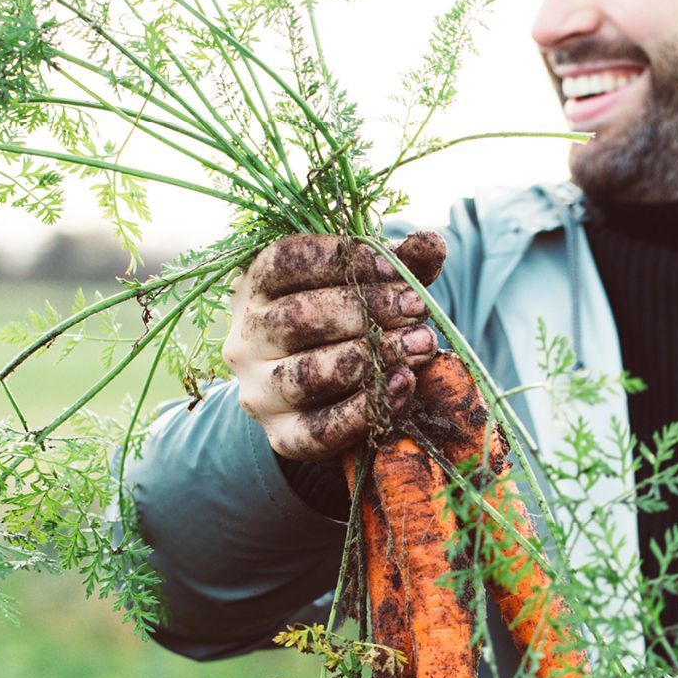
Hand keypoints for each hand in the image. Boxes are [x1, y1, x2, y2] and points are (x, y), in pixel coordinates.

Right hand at [222, 231, 447, 460]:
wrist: (320, 398)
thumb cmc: (347, 325)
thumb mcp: (369, 286)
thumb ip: (398, 263)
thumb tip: (431, 242)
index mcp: (258, 287)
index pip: (286, 260)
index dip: (343, 260)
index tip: (394, 269)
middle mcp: (246, 338)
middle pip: (297, 317)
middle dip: (368, 311)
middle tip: (418, 310)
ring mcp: (259, 390)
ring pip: (308, 373)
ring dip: (373, 357)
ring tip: (422, 346)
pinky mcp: (281, 435)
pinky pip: (320, 429)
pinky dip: (366, 409)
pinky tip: (403, 386)